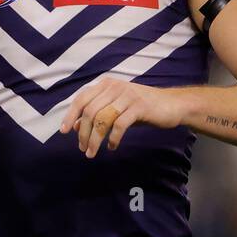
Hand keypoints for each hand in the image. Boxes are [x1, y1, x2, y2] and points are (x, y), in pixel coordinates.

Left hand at [59, 78, 184, 157]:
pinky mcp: (139, 107)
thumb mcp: (116, 107)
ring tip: (92, 152)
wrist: (172, 104)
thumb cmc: (141, 107)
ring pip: (103, 119)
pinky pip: (119, 125)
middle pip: (90, 111)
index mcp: (106, 84)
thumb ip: (98, 113)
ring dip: (95, 139)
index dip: (71, 115)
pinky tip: (112, 147)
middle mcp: (115, 87)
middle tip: (83, 149)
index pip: (82, 98)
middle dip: (83, 133)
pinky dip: (113, 138)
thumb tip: (76, 126)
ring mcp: (127, 96)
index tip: (64, 131)